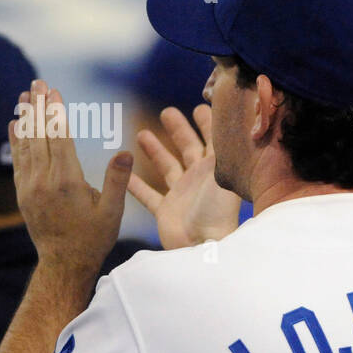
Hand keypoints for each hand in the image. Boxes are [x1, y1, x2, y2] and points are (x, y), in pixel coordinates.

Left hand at [10, 80, 132, 275]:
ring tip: (24, 96)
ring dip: (26, 118)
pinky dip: (17, 139)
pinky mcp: (23, 193)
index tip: (53, 91)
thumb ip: (117, 180)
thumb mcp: (113, 211)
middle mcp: (44, 180)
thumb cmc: (93, 238)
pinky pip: (18, 159)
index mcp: (67, 181)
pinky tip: (15, 124)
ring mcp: (30, 186)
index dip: (56, 112)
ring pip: (26, 144)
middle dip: (39, 107)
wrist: (64, 263)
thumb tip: (126, 152)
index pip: (59, 137)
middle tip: (37, 83)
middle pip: (40, 135)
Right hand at [128, 104, 241, 248]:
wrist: (203, 246)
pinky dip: (136, 185)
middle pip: (189, 148)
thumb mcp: (222, 171)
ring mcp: (183, 196)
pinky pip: (148, 195)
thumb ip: (222, 145)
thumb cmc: (216, 212)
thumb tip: (230, 116)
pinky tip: (122, 172)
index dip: (207, 123)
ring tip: (142, 132)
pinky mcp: (167, 211)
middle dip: (179, 130)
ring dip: (155, 150)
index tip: (199, 106)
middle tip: (167, 111)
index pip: (213, 140)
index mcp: (215, 170)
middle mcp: (199, 180)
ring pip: (167, 167)